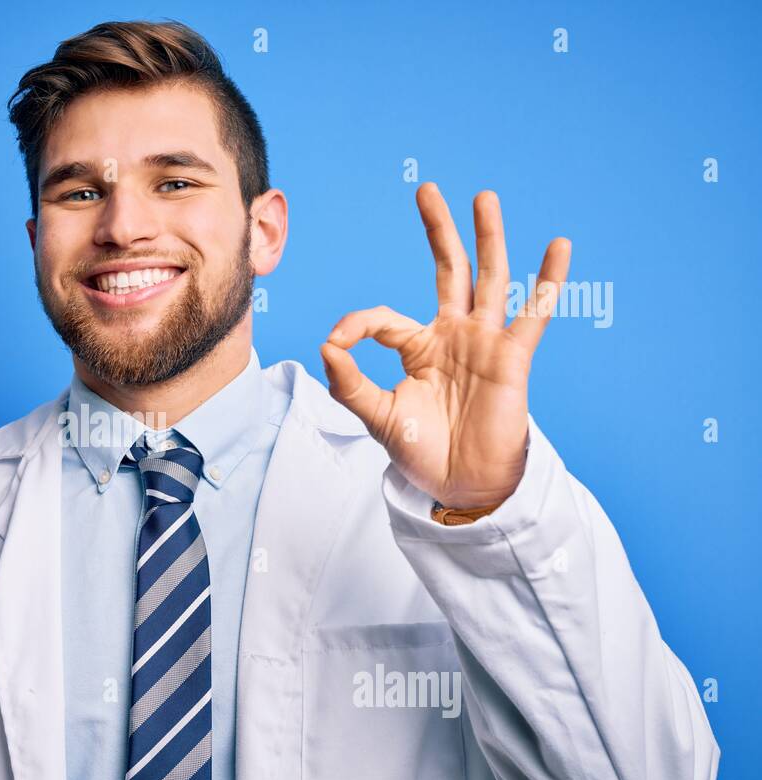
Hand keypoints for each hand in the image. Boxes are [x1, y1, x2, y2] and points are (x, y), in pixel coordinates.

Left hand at [320, 182, 570, 508]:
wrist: (459, 484)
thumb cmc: (421, 451)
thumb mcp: (377, 416)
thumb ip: (349, 384)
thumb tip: (325, 346)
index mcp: (417, 348)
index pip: (382, 318)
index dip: (356, 325)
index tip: (337, 344)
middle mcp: (452, 336)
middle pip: (447, 270)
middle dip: (438, 231)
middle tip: (427, 190)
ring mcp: (483, 343)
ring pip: (487, 279)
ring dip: (487, 238)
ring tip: (483, 198)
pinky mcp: (512, 358)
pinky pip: (533, 313)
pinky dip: (547, 280)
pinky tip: (559, 246)